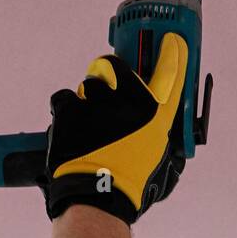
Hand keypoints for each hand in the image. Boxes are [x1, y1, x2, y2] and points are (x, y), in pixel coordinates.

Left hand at [44, 31, 188, 223]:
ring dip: (87, 96)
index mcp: (154, 117)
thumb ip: (160, 138)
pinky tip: (69, 122)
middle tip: (105, 79)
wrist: (98, 196)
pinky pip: (64, 96)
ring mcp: (98, 105)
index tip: (172, 40)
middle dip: (109, 69)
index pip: (170, 75)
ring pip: (88, 83)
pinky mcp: (70, 111)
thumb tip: (159, 127)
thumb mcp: (161, 164)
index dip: (173, 54)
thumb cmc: (131, 187)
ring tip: (87, 118)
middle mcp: (129, 105)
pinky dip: (65, 108)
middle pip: (117, 66)